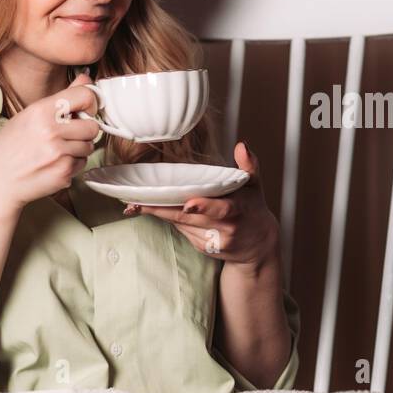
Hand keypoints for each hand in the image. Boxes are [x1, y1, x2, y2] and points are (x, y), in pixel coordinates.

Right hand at [0, 73, 101, 211]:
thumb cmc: (12, 146)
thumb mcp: (30, 114)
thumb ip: (62, 98)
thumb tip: (86, 77)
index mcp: (41, 111)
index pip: (85, 95)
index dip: (91, 103)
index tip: (85, 110)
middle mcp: (51, 131)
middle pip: (93, 126)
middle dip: (85, 131)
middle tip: (68, 135)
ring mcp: (58, 154)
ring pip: (89, 146)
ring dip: (79, 149)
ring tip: (57, 150)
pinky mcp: (63, 173)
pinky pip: (83, 163)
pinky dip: (73, 164)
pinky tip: (54, 163)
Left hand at [126, 141, 279, 272]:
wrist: (257, 245)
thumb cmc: (252, 209)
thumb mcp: (254, 186)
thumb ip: (249, 165)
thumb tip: (241, 145)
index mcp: (238, 211)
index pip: (222, 209)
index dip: (204, 207)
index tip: (188, 203)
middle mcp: (225, 229)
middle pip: (189, 219)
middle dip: (163, 210)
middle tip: (138, 202)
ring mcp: (213, 241)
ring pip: (180, 224)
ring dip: (158, 214)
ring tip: (135, 205)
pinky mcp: (203, 247)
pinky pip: (181, 229)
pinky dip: (168, 218)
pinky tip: (154, 210)